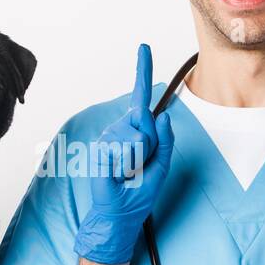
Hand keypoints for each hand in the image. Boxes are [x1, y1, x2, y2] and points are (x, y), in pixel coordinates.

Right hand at [72, 44, 175, 264]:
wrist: (117, 216)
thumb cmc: (137, 194)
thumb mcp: (161, 167)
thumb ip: (165, 142)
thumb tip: (163, 117)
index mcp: (135, 132)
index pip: (140, 98)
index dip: (142, 71)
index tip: (144, 48)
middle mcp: (119, 130)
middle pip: (144, 121)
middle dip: (150, 145)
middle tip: (140, 165)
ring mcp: (107, 139)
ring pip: (136, 136)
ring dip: (138, 158)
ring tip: (128, 172)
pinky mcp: (99, 151)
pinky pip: (124, 150)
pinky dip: (126, 166)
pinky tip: (118, 175)